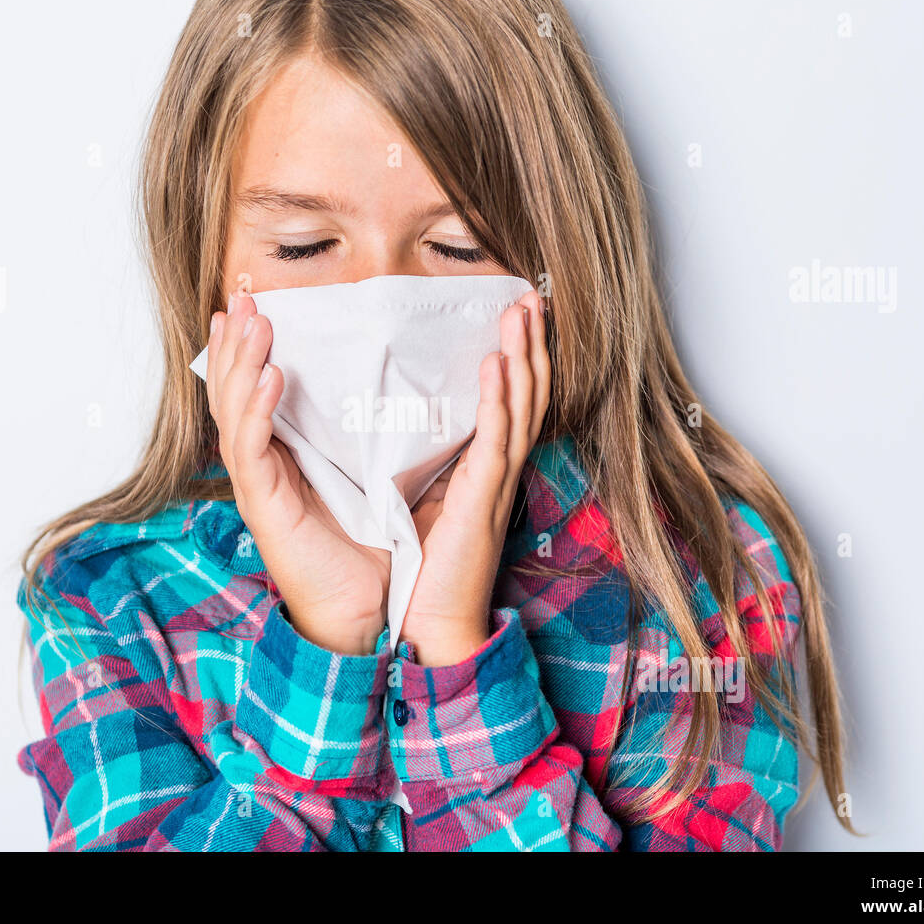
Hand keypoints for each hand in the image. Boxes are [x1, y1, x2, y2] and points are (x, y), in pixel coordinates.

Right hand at [205, 290, 391, 655]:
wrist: (374, 606)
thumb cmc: (375, 543)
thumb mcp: (374, 471)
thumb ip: (369, 430)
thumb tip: (393, 381)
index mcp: (284, 454)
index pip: (255, 389)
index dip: (249, 347)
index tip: (252, 304)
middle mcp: (262, 465)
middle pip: (235, 391)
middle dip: (236, 342)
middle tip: (240, 299)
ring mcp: (258, 484)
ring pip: (234, 411)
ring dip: (241, 363)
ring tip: (252, 324)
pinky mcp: (265, 506)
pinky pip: (252, 448)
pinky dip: (258, 409)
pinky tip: (271, 377)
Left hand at [403, 290, 549, 665]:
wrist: (422, 626)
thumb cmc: (414, 571)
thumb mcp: (415, 502)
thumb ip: (415, 464)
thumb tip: (394, 426)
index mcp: (481, 471)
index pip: (507, 404)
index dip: (515, 359)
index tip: (511, 314)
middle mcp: (495, 473)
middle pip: (525, 395)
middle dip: (529, 344)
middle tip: (528, 296)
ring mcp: (493, 487)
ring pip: (520, 409)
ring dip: (523, 357)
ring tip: (521, 312)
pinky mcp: (481, 504)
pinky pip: (496, 445)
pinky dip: (499, 403)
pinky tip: (496, 367)